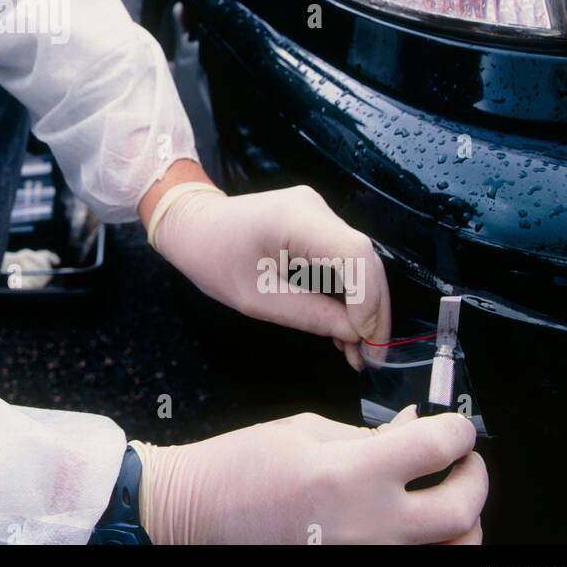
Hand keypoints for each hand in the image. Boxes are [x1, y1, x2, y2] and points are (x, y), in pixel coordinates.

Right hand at [132, 404, 486, 543]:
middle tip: (465, 461)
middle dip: (475, 478)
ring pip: (452, 552)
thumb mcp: (305, 431)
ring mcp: (365, 558)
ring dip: (462, 522)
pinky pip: (415, 562)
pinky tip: (416, 524)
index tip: (456, 426)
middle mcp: (366, 525)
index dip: (458, 431)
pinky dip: (430, 544)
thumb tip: (417, 429)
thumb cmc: (241, 467)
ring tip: (447, 497)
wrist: (199, 513)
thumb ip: (369, 435)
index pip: (435, 449)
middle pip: (461, 513)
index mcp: (348, 474)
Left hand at [150, 183, 389, 369]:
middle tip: (371, 357)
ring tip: (357, 353)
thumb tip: (356, 335)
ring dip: (363, 307)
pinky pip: (343, 260)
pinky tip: (344, 329)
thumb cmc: (213, 260)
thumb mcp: (256, 299)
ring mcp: (319, 214)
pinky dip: (347, 295)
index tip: (364, 342)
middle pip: (363, 259)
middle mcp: (316, 209)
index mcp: (295, 219)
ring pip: (358, 263)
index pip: (354, 253)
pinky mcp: (317, 225)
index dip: (368, 299)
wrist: (193, 226)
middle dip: (373, 311)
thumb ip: (309, 315)